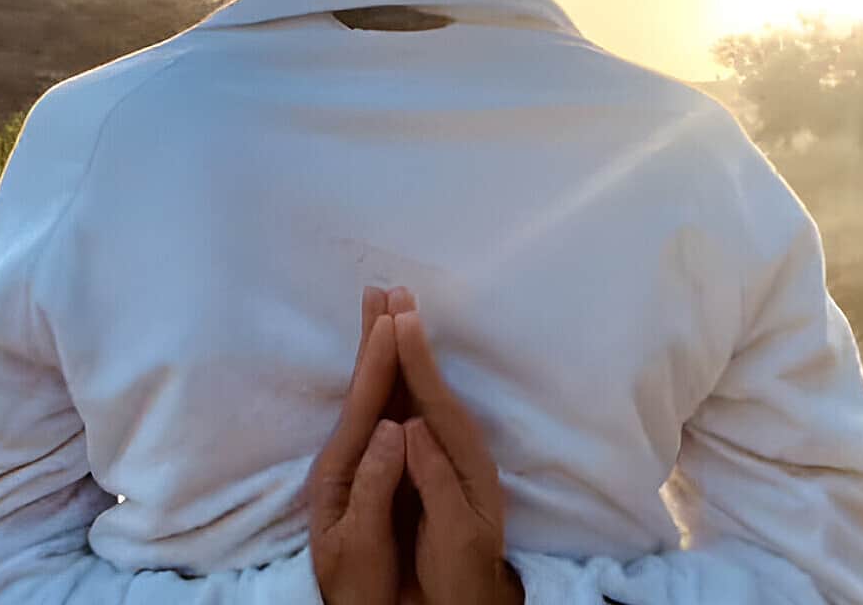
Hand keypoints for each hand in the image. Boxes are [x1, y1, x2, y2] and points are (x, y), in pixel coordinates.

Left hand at [308, 287, 405, 604]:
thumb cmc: (363, 587)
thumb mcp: (359, 544)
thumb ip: (373, 487)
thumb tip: (393, 428)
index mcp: (343, 471)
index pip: (365, 404)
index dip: (380, 359)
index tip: (393, 315)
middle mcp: (348, 457)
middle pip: (363, 387)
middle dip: (374, 338)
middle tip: (381, 289)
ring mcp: (358, 461)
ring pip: (371, 394)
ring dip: (378, 350)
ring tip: (384, 310)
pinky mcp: (371, 469)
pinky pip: (380, 409)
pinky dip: (386, 378)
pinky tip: (391, 364)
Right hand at [394, 310, 524, 604]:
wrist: (470, 600)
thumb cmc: (462, 572)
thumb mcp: (455, 534)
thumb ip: (437, 480)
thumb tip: (409, 427)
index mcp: (464, 462)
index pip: (435, 401)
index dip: (417, 359)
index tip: (401, 316)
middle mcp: (458, 448)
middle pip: (429, 383)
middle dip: (410, 337)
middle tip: (392, 290)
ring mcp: (446, 452)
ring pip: (421, 390)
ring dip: (405, 349)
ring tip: (391, 308)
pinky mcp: (433, 460)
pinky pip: (415, 406)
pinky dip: (403, 376)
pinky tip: (391, 359)